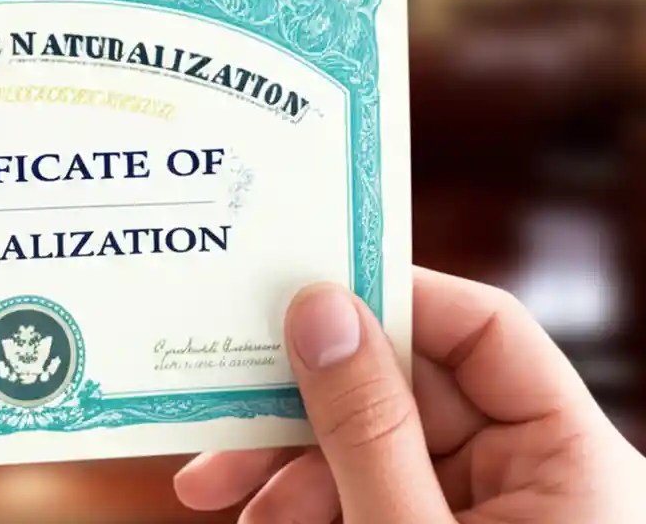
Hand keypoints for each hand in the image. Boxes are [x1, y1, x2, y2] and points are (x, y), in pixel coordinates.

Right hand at [173, 267, 645, 522]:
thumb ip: (366, 430)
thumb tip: (321, 310)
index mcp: (572, 459)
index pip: (484, 330)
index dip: (393, 297)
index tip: (297, 291)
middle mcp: (534, 474)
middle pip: (411, 386)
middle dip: (308, 401)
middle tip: (219, 406)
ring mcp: (487, 514)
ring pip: (374, 443)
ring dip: (291, 464)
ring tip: (221, 498)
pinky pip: (368, 494)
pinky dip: (309, 504)